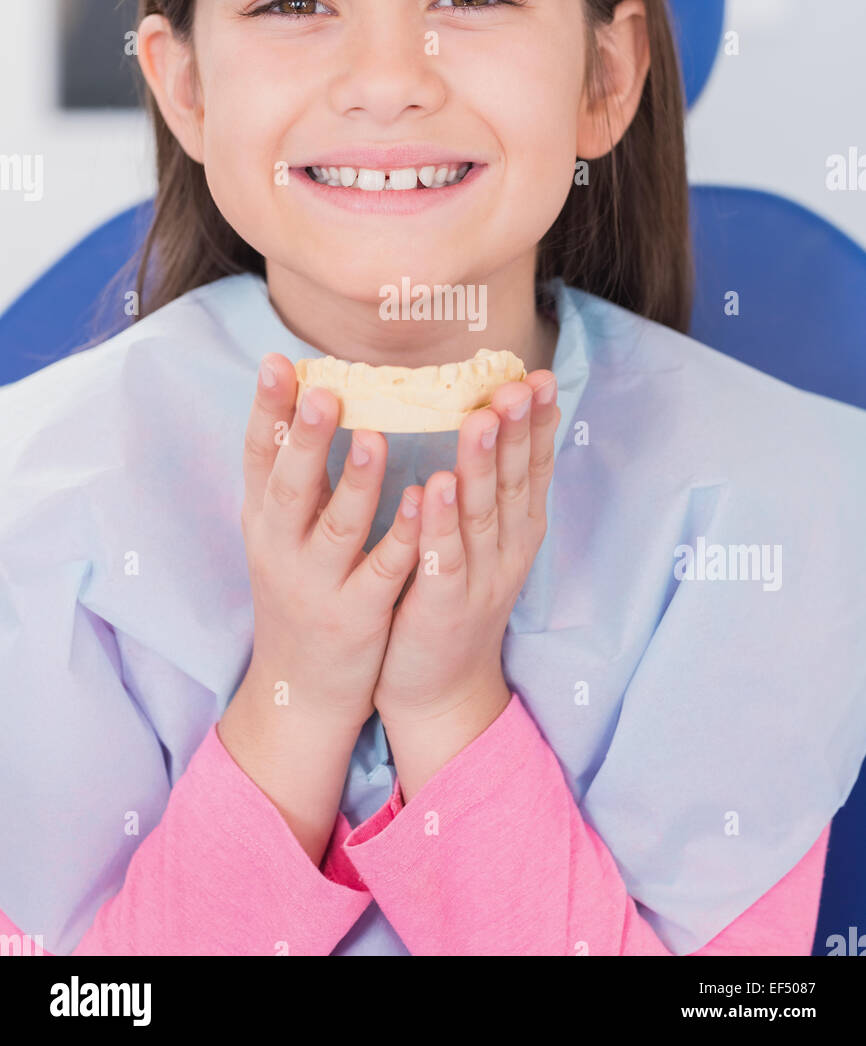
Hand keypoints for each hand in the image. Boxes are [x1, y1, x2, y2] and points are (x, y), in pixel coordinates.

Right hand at [240, 354, 422, 729]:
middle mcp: (280, 547)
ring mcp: (318, 584)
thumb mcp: (280, 531)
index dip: (266, 410)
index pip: (257, 456)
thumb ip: (293, 472)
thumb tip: (304, 388)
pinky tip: (424, 499)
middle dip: (303, 437)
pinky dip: (402, 535)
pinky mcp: (357, 615)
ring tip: (372, 435)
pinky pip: (383, 570)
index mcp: (263, 518)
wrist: (299, 689)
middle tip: (321, 390)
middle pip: (289, 486)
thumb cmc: (299, 588)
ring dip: (356, 481)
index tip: (277, 362)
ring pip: (338, 526)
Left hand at [372, 370, 559, 722]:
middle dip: (517, 431)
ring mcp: (478, 580)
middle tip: (517, 385)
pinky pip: (442, 562)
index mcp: (518, 528)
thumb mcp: (482, 537)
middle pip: (514, 482)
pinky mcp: (442, 610)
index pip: (533, 466)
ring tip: (480, 420)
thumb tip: (487, 411)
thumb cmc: (453, 596)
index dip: (538, 422)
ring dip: (481, 466)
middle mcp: (508, 550)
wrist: (440, 691)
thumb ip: (486, 483)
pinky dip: (440, 526)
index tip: (540, 375)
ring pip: (482, 515)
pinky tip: (432, 489)